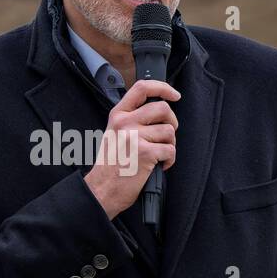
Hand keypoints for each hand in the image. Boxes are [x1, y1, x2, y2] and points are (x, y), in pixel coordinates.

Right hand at [84, 79, 179, 218]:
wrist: (101, 189)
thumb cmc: (110, 165)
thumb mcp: (114, 134)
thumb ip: (131, 119)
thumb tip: (158, 111)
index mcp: (118, 115)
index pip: (142, 88)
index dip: (163, 88)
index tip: (174, 94)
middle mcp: (125, 122)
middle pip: (163, 108)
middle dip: (172, 122)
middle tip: (167, 134)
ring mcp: (135, 137)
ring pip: (169, 131)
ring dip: (169, 144)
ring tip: (158, 154)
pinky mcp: (146, 153)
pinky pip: (170, 150)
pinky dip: (169, 160)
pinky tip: (159, 165)